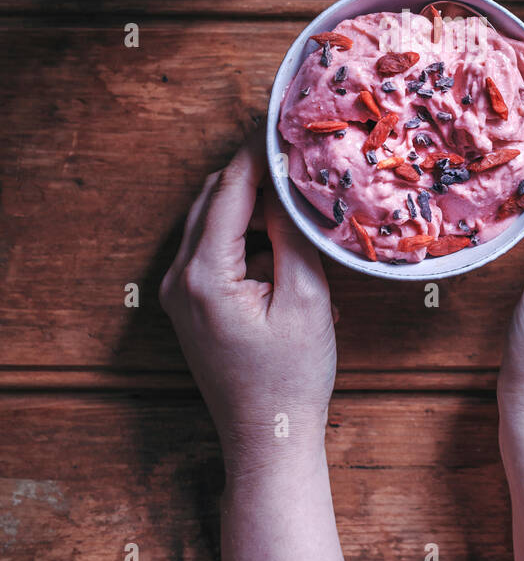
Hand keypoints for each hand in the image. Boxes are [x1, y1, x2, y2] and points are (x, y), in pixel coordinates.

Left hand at [159, 130, 336, 476]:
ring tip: (300, 212)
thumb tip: (287, 184)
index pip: (230, 188)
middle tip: (300, 162)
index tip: (285, 123)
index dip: (259, 151)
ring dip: (253, 207)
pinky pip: (214, 249)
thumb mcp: (306, 298)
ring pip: (213, 220)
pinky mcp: (190, 303)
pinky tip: (286, 255)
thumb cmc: (291, 377)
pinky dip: (247, 238)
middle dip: (256, 176)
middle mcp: (180, 277)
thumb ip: (292, 235)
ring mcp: (179, 291)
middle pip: (214, 197)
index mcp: (205, 274)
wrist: (268, 437)